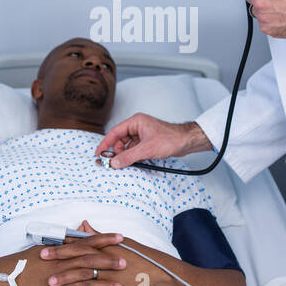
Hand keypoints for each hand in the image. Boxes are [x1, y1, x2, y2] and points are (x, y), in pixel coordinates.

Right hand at [16, 232, 130, 285]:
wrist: (7, 274)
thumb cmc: (27, 259)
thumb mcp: (46, 246)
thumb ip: (66, 240)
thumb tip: (81, 229)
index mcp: (61, 252)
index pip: (87, 243)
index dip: (104, 239)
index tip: (121, 237)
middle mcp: (62, 265)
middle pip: (89, 263)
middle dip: (108, 262)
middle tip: (125, 263)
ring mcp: (58, 282)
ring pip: (84, 284)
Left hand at [55, 222, 170, 285]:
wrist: (155, 270)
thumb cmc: (137, 254)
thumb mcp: (119, 241)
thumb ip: (98, 234)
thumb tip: (82, 224)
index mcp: (105, 246)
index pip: (81, 243)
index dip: (63, 244)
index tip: (47, 243)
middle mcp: (105, 258)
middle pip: (78, 257)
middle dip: (59, 258)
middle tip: (42, 259)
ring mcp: (108, 274)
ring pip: (83, 276)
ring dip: (66, 279)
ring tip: (50, 282)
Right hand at [95, 114, 209, 168]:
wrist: (187, 141)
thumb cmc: (171, 138)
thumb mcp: (146, 149)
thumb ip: (128, 156)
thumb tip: (114, 163)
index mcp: (136, 122)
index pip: (115, 132)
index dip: (105, 144)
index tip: (98, 153)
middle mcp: (138, 126)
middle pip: (120, 140)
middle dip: (116, 152)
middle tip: (112, 163)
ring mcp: (143, 134)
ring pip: (127, 146)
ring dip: (125, 155)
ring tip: (124, 163)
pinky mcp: (148, 142)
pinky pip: (135, 149)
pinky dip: (132, 156)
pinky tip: (133, 162)